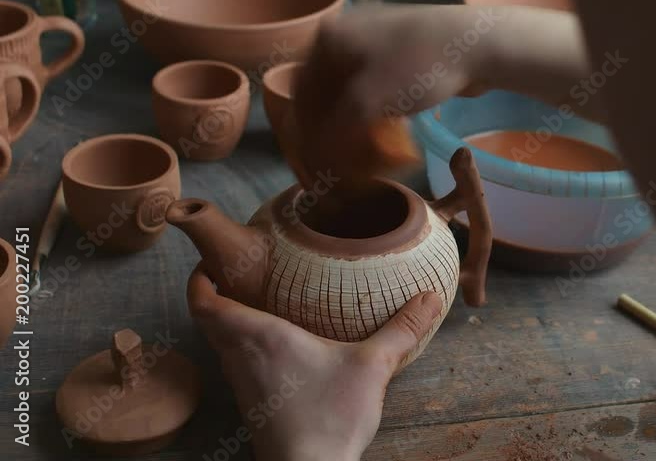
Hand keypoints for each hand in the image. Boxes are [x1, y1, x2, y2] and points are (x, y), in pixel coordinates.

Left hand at [187, 265, 443, 460]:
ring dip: (232, 325)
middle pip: (209, 321)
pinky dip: (246, 351)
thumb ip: (402, 329)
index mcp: (260, 336)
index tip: (213, 262)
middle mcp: (242, 358)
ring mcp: (244, 386)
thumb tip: (431, 297)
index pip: (204, 302)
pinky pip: (237, 367)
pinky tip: (279, 351)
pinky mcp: (253, 407)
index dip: (199, 279)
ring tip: (260, 306)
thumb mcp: (373, 366)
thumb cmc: (330, 418)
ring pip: (222, 346)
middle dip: (218, 295)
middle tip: (241, 276)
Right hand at [287, 4, 589, 189]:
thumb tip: (315, 159)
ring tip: (365, 158)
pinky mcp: (404, 56)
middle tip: (341, 166)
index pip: (303, 93)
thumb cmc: (418, 67)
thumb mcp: (367, 102)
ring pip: (353, 95)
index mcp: (331, 39)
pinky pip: (378, 92)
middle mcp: (348, 36)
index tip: (316, 165)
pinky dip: (378, 118)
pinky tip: (388, 139)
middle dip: (333, 133)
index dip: (307, 134)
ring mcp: (377, 44)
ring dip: (356, 128)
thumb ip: (334, 132)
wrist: (478, 44)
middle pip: (327, 95)